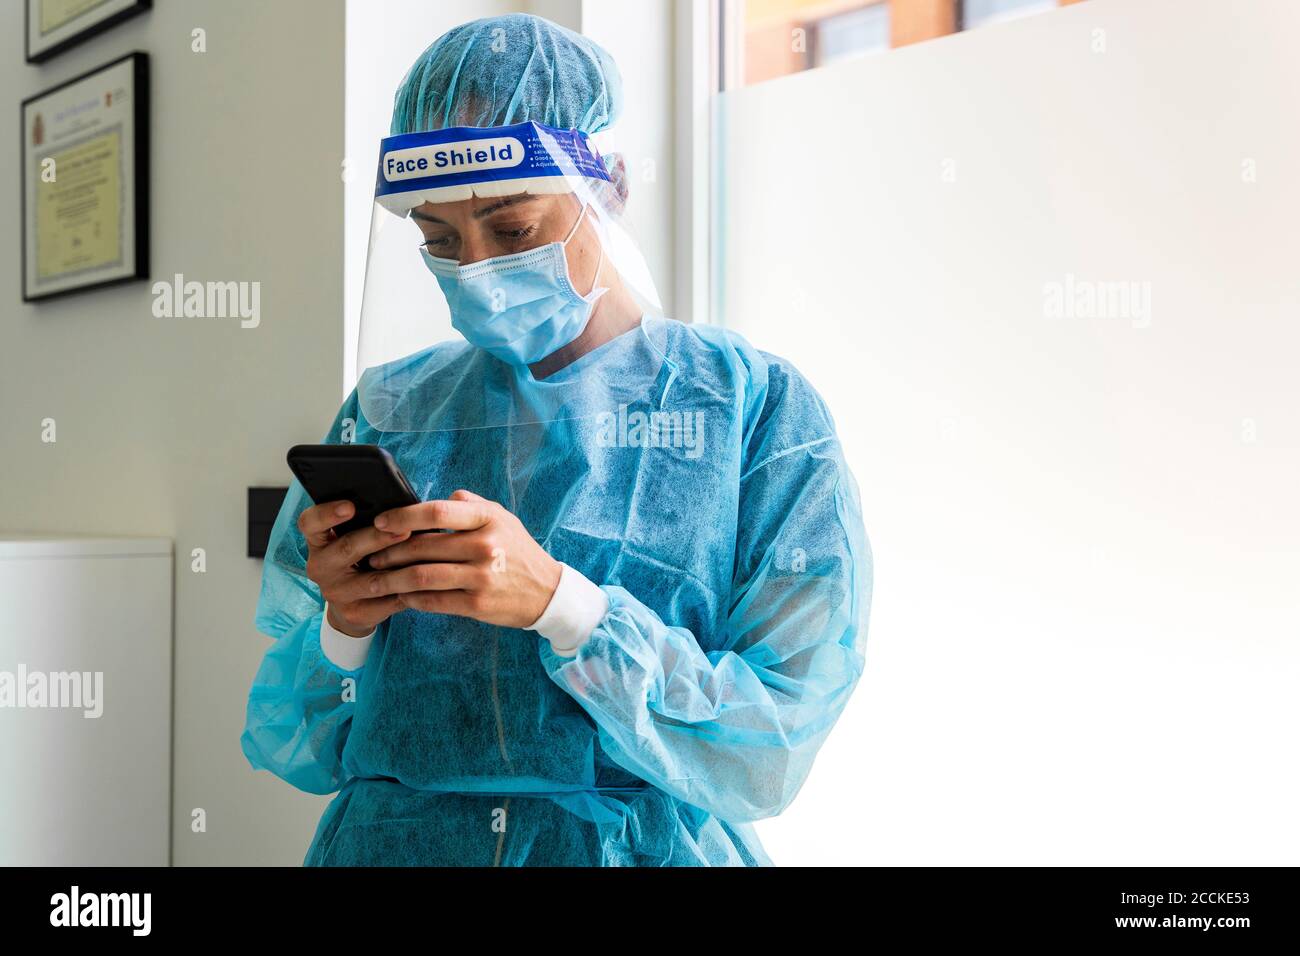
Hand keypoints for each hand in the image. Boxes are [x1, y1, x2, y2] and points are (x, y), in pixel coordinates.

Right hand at [298, 499, 412, 636]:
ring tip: (423, 557)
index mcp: (319, 541)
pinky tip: (427, 583)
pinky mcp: (356, 613)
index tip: (350, 506)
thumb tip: (404, 505)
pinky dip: (410, 591)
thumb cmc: (361, 559)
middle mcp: (321, 566)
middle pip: (347, 548)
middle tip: (403, 529)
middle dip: (378, 537)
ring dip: (400, 568)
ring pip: (372, 581)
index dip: (327, 513)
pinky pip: (387, 602)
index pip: (310, 523)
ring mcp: (336, 593)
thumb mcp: (355, 538)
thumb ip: (369, 521)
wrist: (354, 605)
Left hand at [367, 490, 561, 627]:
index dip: (403, 516)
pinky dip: (410, 598)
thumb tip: (440, 496)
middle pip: (422, 547)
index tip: (381, 522)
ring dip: (391, 579)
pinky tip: (400, 596)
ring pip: (421, 576)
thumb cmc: (518, 551)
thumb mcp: (502, 518)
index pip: (436, 511)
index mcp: (487, 518)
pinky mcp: (477, 604)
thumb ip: (470, 504)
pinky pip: (433, 600)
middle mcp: (484, 546)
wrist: (547, 591)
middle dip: (388, 552)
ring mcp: (481, 577)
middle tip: (370, 556)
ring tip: (375, 580)